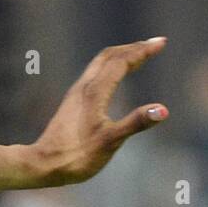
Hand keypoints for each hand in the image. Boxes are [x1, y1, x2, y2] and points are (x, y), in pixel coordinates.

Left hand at [30, 37, 168, 186]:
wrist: (44, 163)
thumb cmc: (77, 156)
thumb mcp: (111, 142)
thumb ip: (136, 123)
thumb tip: (163, 110)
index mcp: (94, 93)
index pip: (121, 62)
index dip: (142, 51)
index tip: (161, 43)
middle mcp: (84, 88)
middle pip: (109, 56)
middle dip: (133, 48)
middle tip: (154, 44)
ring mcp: (76, 94)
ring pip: (100, 64)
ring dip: (121, 55)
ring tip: (139, 55)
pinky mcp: (72, 102)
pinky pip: (95, 74)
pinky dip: (111, 67)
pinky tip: (115, 76)